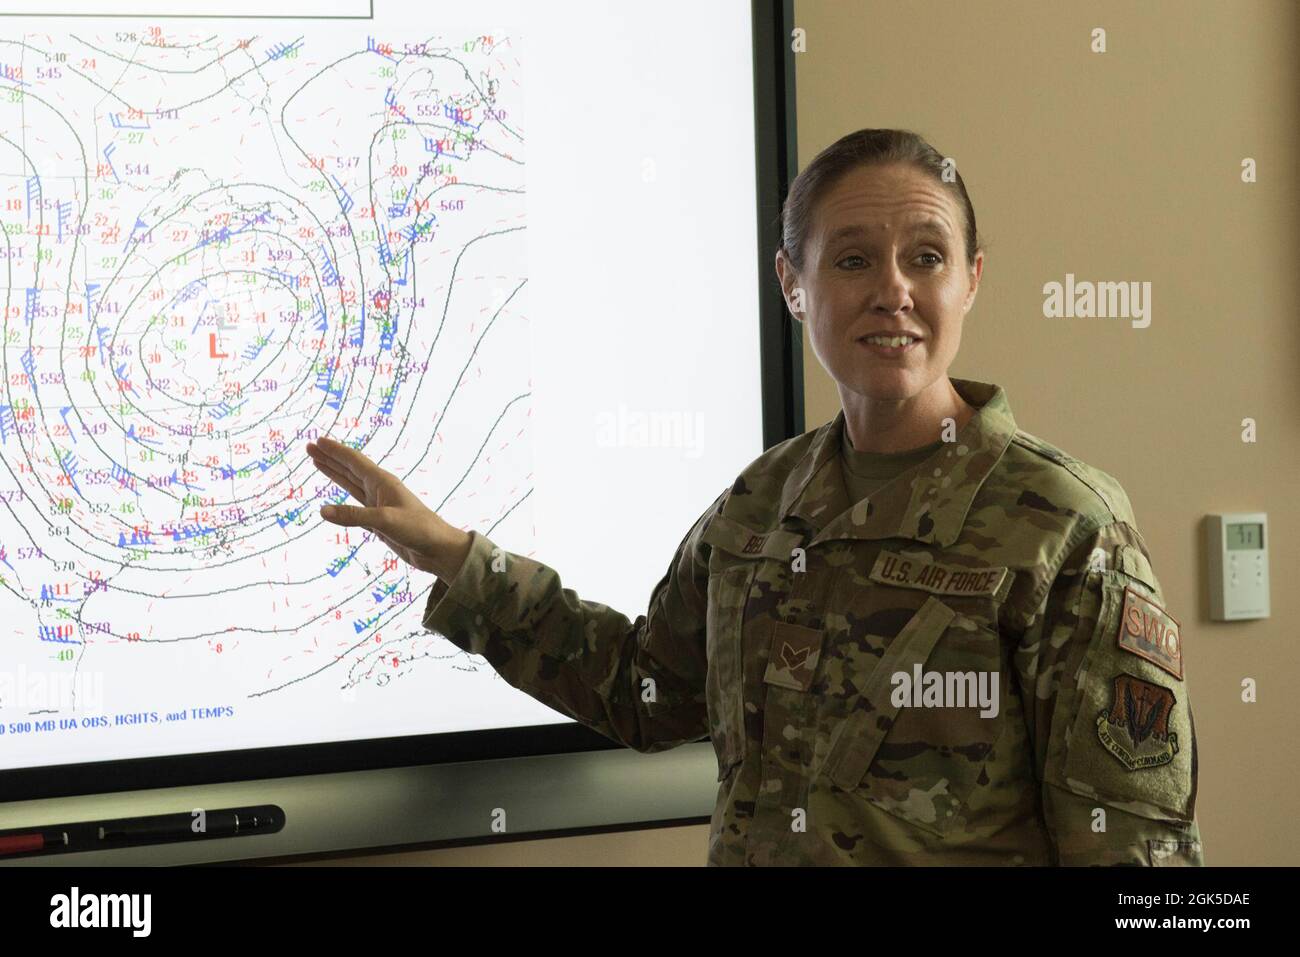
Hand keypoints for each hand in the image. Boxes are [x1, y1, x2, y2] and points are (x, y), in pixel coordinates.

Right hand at [305, 436, 470, 579]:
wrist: (437, 549)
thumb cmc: (418, 529)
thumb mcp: (385, 521)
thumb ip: (353, 516)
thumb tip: (322, 511)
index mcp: (383, 482)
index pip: (354, 461)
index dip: (335, 451)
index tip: (317, 441)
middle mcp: (379, 489)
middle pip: (349, 469)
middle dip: (329, 458)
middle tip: (309, 448)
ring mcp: (378, 504)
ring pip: (350, 484)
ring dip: (333, 473)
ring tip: (316, 462)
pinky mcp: (377, 520)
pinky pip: (353, 504)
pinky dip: (341, 498)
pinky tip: (331, 500)